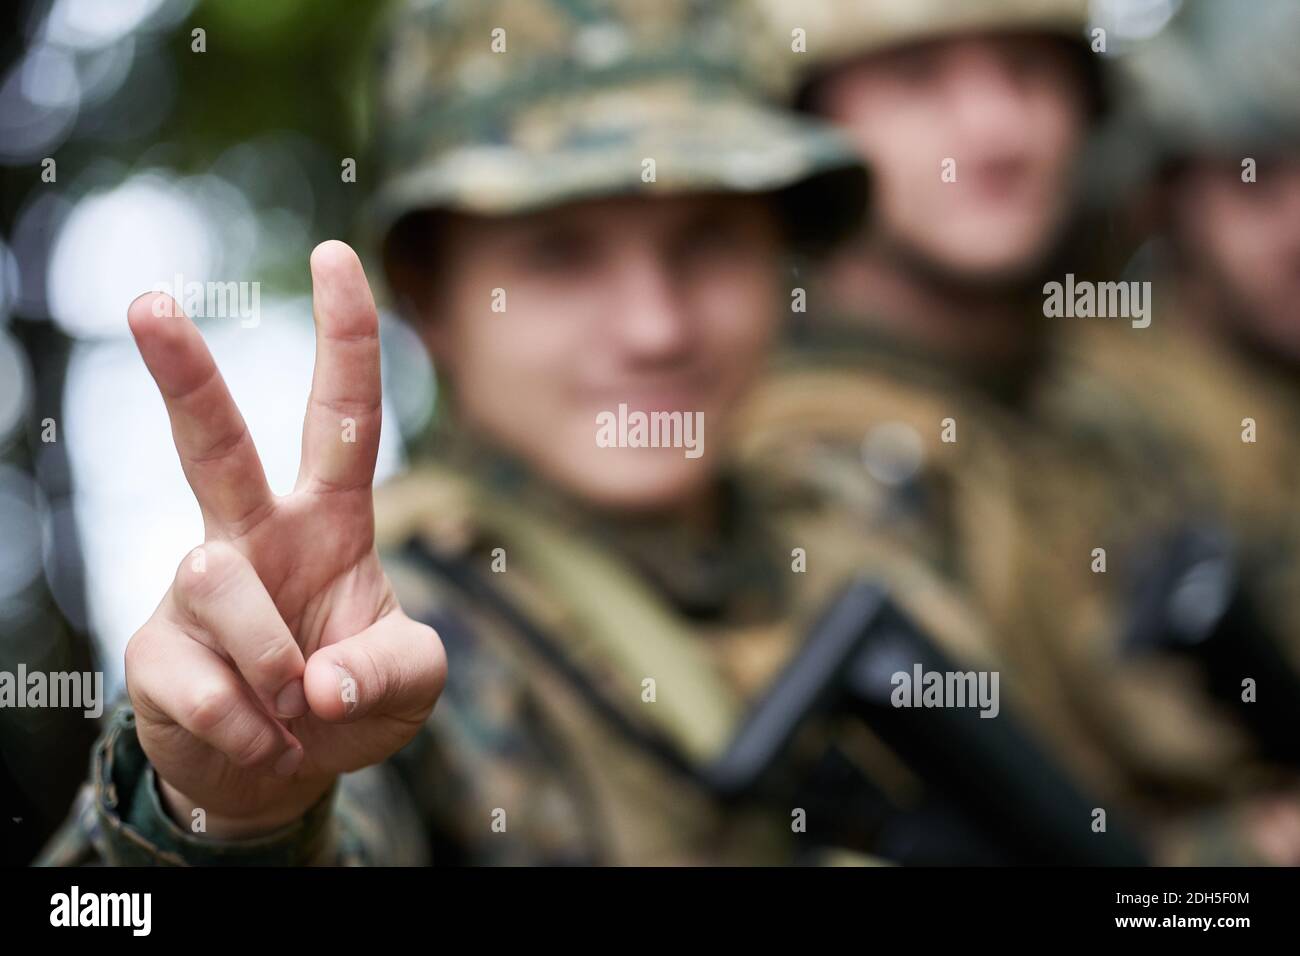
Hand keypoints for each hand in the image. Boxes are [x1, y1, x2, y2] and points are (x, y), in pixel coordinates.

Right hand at [123, 241, 445, 837]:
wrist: (281, 769)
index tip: (334, 253)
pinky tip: (265, 739)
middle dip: (186, 374)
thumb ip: (395, 670)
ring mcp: (199, 588)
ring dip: (276, 667)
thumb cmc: (356, 697)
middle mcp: (257, 536)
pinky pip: (201, 685)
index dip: (345, 337)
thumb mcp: (413, 682)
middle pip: (215, 442)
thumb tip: (320, 683)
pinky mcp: (154, 652)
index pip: (341, 414)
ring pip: (220, 584)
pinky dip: (250, 729)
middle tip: (150, 303)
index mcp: (330, 520)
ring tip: (300, 713)